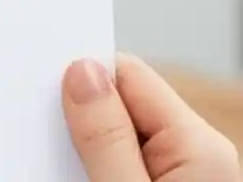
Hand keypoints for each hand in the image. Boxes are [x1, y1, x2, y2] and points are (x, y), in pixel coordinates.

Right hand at [62, 53, 238, 179]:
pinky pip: (128, 163)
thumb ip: (105, 137)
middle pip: (124, 105)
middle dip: (83, 117)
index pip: (130, 73)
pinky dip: (101, 167)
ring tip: (68, 173)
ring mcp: (187, 176)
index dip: (82, 76)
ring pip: (121, 138)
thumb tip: (84, 72)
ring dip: (89, 148)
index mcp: (198, 144)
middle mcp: (199, 154)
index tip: (43, 93)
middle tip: (50, 146)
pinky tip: (84, 178)